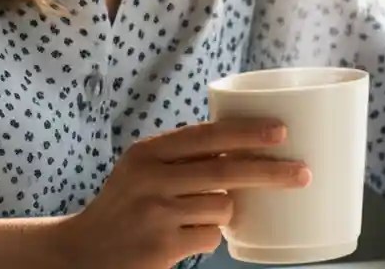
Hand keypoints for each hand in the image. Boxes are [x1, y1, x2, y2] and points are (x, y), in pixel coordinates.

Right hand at [54, 119, 311, 268]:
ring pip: (221, 207)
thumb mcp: (142, 169)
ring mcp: (157, 213)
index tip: (280, 132)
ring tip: (193, 215)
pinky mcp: (162, 246)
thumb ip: (182, 157)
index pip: (205, 135)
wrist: (82, 252)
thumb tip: (247, 146)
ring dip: (223, 212)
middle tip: (303, 173)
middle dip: (271, 172)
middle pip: (226, 171)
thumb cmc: (125, 206)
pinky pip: (210, 237)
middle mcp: (151, 178)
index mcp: (148, 152)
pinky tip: (182, 237)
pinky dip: (206, 237)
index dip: (246, 132)